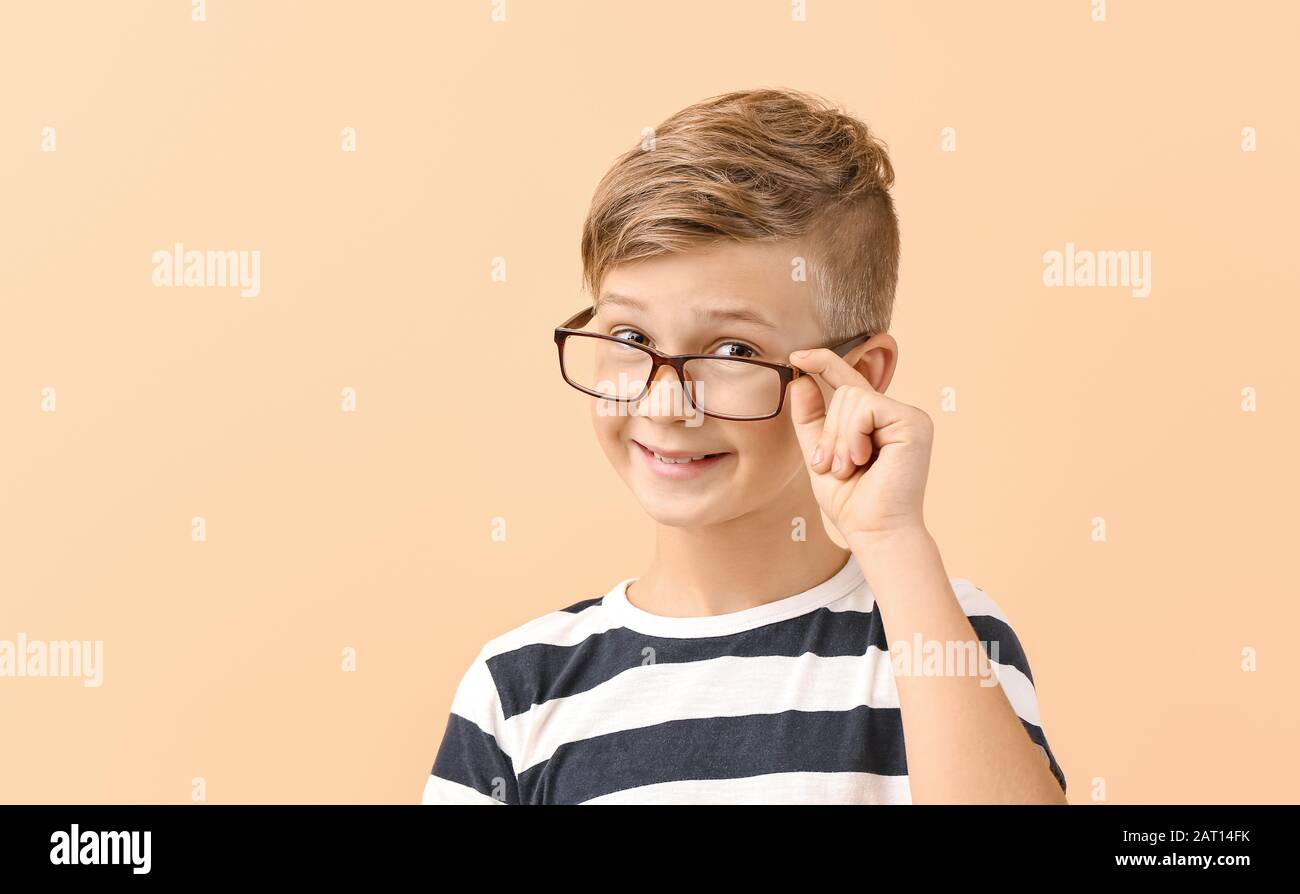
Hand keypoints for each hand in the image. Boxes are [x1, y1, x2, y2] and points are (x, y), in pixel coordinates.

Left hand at [787, 348, 933, 544]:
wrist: (874, 530)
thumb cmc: (852, 501)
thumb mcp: (820, 454)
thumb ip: (811, 420)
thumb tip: (800, 381)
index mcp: (876, 421)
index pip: (848, 381)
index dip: (823, 363)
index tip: (796, 356)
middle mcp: (896, 414)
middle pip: (845, 392)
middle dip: (829, 432)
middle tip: (834, 466)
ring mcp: (909, 416)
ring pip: (852, 398)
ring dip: (839, 439)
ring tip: (849, 468)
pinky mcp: (914, 422)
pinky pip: (865, 407)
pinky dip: (853, 435)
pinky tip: (863, 460)